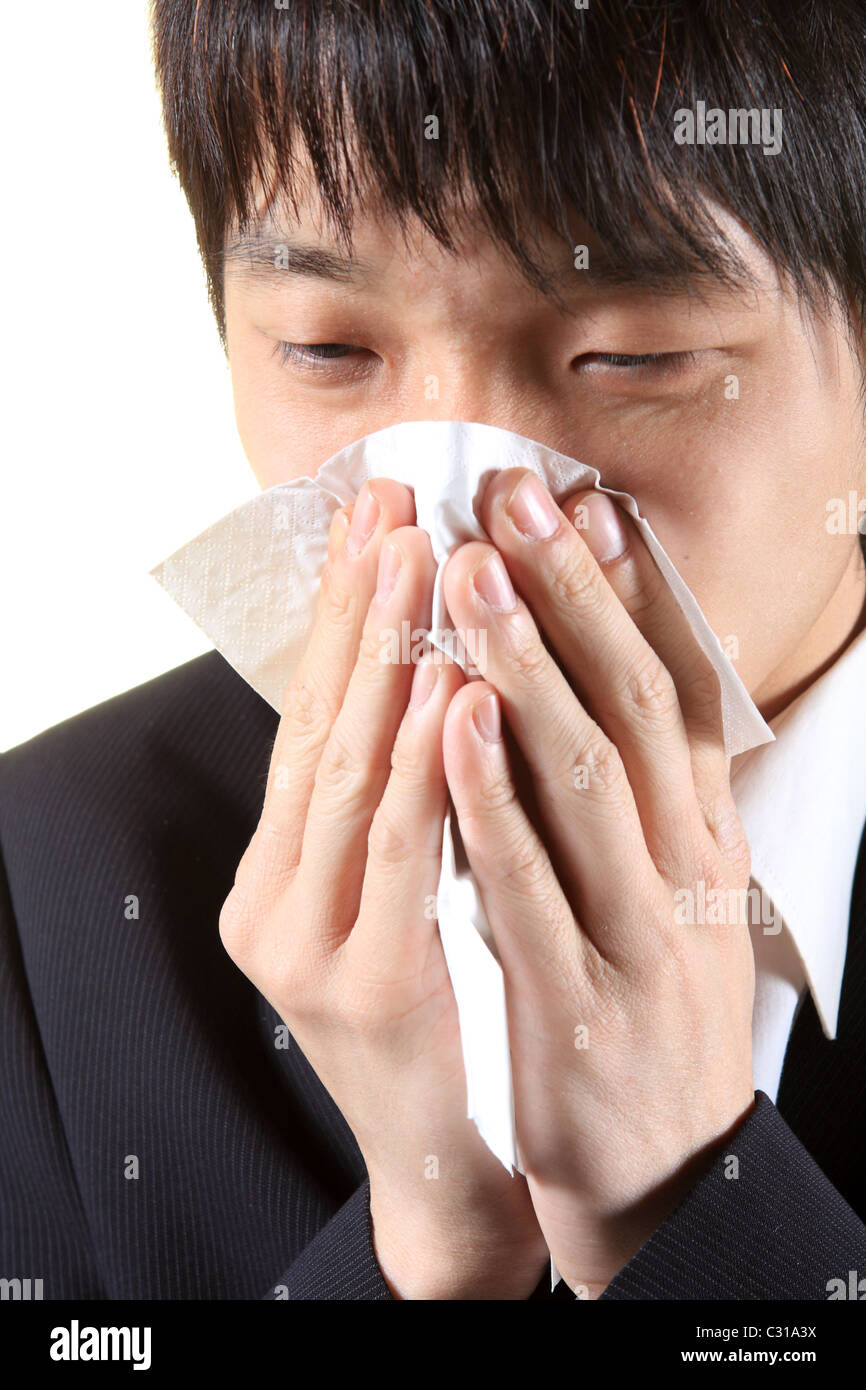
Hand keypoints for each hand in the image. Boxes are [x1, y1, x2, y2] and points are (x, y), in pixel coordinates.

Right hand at [219, 478, 548, 1298]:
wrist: (433, 1144)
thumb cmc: (426, 1001)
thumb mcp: (389, 887)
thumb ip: (390, 795)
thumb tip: (429, 668)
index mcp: (279, 865)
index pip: (310, 718)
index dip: (343, 614)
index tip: (378, 514)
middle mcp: (272, 894)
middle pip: (316, 726)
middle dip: (359, 609)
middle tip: (394, 501)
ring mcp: (305, 941)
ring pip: (344, 777)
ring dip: (384, 660)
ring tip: (418, 560)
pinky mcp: (362, 982)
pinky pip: (397, 855)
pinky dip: (421, 766)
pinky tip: (447, 688)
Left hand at [440, 468, 755, 1296]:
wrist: (670, 1167)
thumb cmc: (650, 1007)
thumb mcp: (674, 890)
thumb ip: (645, 797)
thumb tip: (603, 684)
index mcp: (703, 839)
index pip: (677, 692)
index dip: (635, 593)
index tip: (586, 503)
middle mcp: (685, 870)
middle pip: (636, 707)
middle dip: (574, 594)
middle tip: (515, 495)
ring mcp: (639, 934)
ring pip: (591, 779)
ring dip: (530, 667)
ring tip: (474, 571)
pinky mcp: (580, 1000)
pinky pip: (534, 886)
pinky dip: (495, 799)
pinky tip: (454, 721)